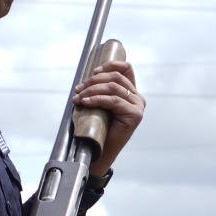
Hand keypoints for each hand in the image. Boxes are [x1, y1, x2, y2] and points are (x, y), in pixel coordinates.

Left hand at [74, 59, 144, 176]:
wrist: (100, 150)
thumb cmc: (98, 127)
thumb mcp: (99, 104)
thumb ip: (100, 91)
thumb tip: (85, 80)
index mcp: (131, 92)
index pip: (126, 69)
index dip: (110, 65)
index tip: (93, 72)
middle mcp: (137, 97)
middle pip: (115, 77)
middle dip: (93, 81)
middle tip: (78, 90)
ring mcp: (138, 106)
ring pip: (113, 88)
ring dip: (91, 90)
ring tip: (78, 98)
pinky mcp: (134, 115)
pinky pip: (113, 101)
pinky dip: (96, 99)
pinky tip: (85, 102)